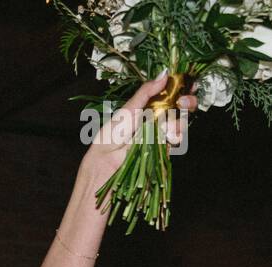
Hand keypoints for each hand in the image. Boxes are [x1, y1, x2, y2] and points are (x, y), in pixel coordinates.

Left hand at [84, 72, 198, 175]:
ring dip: (181, 121)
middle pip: (182, 108)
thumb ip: (146, 92)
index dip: (182, 88)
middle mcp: (157, 120)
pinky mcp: (163, 152)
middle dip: (188, 102)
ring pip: (182, 124)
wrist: (105, 165)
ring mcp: (161, 137)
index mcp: (148, 107)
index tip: (189, 82)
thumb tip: (165, 73)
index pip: (170, 95)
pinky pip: (177, 141)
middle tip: (183, 101)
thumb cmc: (111, 137)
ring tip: (169, 125)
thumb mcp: (128, 110)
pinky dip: (177, 136)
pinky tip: (168, 136)